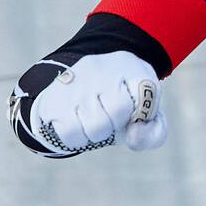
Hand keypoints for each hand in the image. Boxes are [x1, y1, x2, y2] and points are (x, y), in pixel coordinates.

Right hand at [8, 50, 166, 156]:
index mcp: (131, 67)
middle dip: (116, 124)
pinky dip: (77, 139)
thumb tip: (131, 135)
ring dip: (97, 134)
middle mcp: (101, 68)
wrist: (84, 88)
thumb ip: (153, 133)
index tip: (138, 111)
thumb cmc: (123, 107)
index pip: (147, 91)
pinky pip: (69, 134)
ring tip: (95, 120)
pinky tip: (79, 124)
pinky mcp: (52, 98)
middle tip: (111, 116)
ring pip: (93, 128)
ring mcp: (73, 82)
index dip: (146, 112)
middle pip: (115, 114)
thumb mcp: (148, 116)